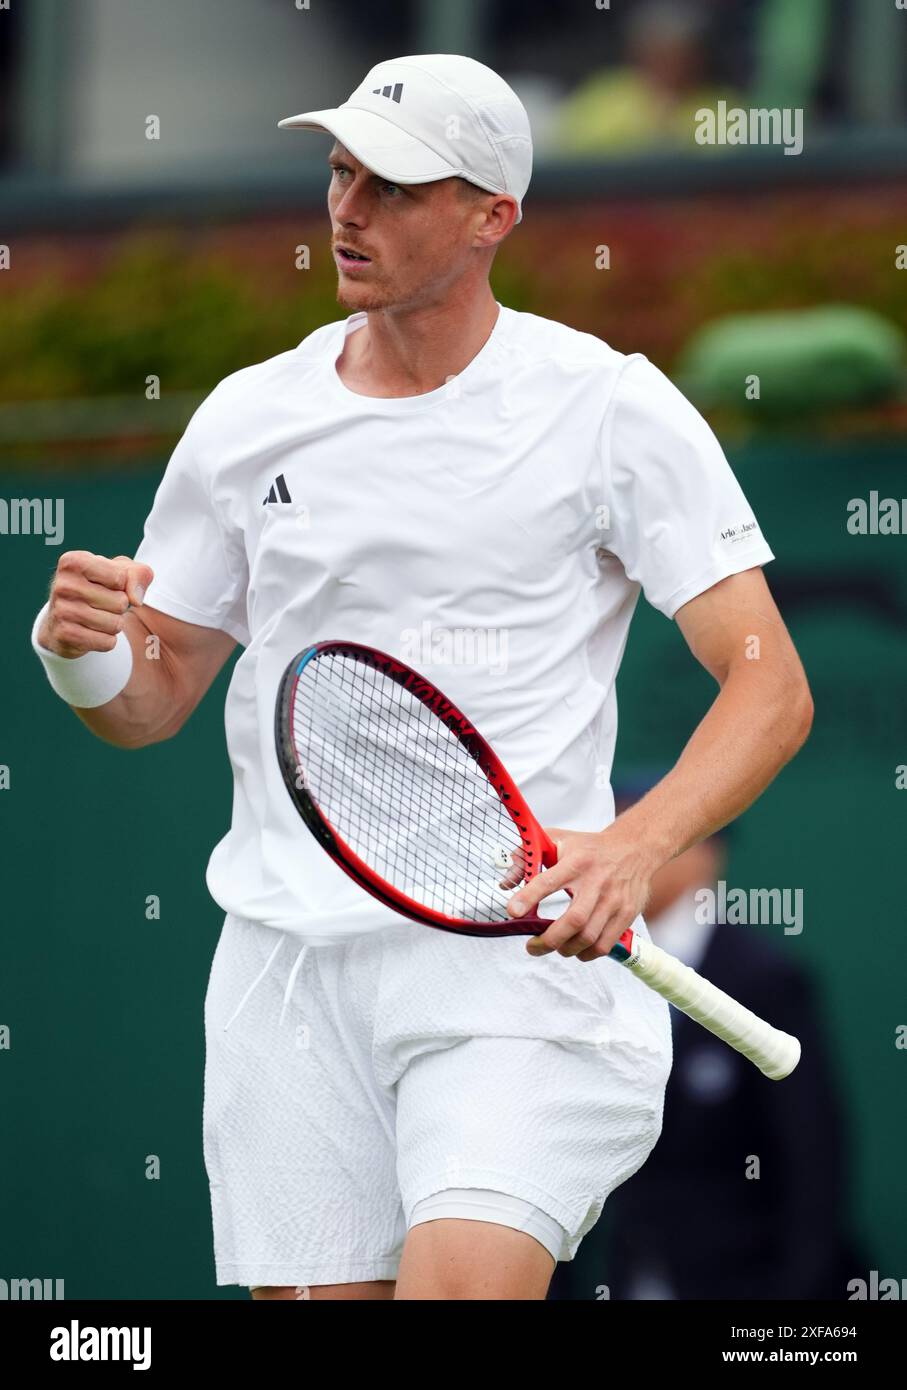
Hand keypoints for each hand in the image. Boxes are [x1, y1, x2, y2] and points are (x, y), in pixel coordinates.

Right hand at [39, 551, 153, 657]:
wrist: (61, 619)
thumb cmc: (96, 587)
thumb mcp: (119, 571)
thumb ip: (138, 573)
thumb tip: (136, 599)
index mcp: (74, 562)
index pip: (121, 578)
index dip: (123, 585)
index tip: (108, 585)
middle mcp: (63, 585)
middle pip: (120, 602)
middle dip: (119, 606)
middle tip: (101, 604)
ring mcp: (61, 611)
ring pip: (115, 624)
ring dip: (113, 624)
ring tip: (96, 617)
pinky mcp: (65, 636)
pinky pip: (107, 642)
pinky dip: (106, 640)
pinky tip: (90, 632)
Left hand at [506, 825, 656, 961]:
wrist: (635, 848)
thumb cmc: (591, 848)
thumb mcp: (558, 840)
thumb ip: (529, 856)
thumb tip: (506, 882)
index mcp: (576, 862)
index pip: (548, 881)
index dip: (529, 897)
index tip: (512, 912)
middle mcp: (596, 882)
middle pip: (573, 920)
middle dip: (549, 940)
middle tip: (532, 946)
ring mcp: (614, 900)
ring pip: (588, 937)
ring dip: (566, 949)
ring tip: (555, 947)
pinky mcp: (626, 914)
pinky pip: (604, 945)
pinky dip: (586, 954)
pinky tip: (576, 949)